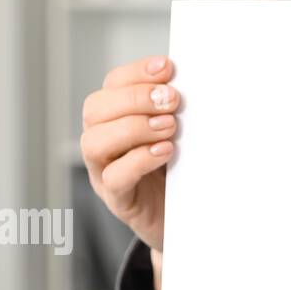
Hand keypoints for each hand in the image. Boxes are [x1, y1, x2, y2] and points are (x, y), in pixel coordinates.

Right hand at [81, 55, 180, 254]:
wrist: (182, 222)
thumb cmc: (177, 174)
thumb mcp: (179, 135)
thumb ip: (176, 111)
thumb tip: (194, 83)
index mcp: (115, 119)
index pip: (112, 84)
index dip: (136, 72)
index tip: (167, 67)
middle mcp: (103, 142)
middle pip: (96, 108)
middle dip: (135, 98)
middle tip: (171, 100)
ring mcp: (104, 172)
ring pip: (96, 141)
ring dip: (134, 128)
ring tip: (169, 127)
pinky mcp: (117, 199)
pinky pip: (115, 177)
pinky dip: (139, 160)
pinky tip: (165, 152)